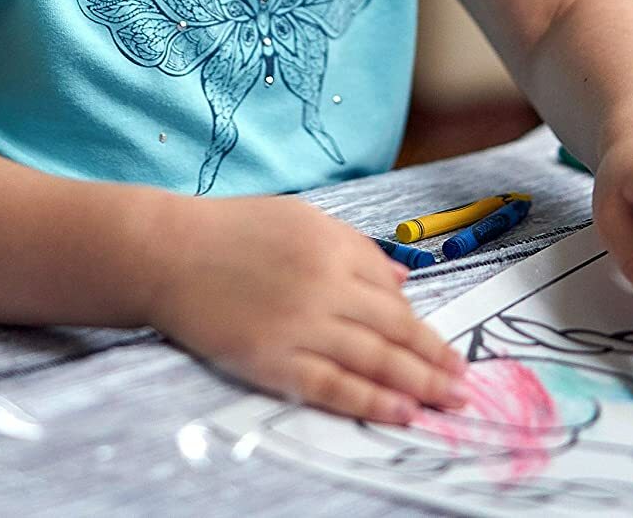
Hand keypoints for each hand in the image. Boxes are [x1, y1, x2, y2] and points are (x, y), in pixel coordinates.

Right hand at [144, 193, 468, 424]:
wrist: (168, 253)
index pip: (392, 291)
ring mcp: (301, 326)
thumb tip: (403, 279)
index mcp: (332, 245)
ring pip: (375, 361)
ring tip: (447, 402)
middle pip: (395, 329)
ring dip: (418, 384)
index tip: (443, 346)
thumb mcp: (299, 219)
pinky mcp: (275, 361)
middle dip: (435, 359)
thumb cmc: (230, 230)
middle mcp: (325, 285)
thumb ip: (354, 247)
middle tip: (464, 382)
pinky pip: (336, 387)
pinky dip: (373, 403)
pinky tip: (401, 413)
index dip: (420, 323)